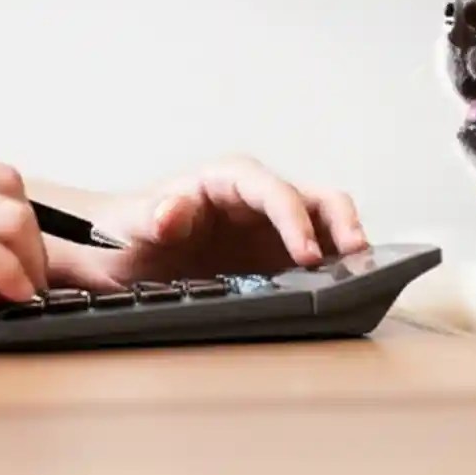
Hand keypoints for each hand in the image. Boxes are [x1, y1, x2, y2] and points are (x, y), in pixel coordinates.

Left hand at [49, 155, 368, 287]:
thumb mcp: (130, 225)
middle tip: (358, 256)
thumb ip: (153, 215)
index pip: (275, 191)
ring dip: (346, 246)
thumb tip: (173, 212)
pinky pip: (314, 259)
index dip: (295, 220)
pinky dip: (333, 271)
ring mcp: (269, 230)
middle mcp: (256, 200)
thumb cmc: (123, 232)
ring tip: (362, 276)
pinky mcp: (272, 260)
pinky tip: (339, 293)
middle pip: (316, 198)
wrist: (113, 258)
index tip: (307, 255)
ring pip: (324, 225)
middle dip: (342, 222)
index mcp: (227, 181)